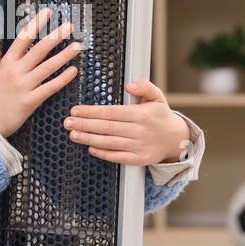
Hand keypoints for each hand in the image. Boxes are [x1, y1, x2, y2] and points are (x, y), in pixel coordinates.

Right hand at [0, 7, 80, 137]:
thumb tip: (1, 42)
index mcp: (6, 62)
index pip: (23, 38)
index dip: (36, 23)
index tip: (48, 12)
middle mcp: (15, 71)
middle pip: (39, 49)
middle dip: (55, 36)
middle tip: (70, 26)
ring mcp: (23, 86)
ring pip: (47, 67)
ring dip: (64, 56)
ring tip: (78, 46)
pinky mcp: (30, 101)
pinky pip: (50, 87)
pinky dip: (62, 79)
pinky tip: (74, 71)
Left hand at [64, 78, 191, 165]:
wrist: (176, 139)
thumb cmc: (160, 116)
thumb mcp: (157, 96)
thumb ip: (144, 86)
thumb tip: (130, 85)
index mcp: (142, 114)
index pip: (112, 112)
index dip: (92, 112)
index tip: (76, 110)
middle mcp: (140, 131)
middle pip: (107, 128)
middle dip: (85, 125)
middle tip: (68, 122)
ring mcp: (139, 147)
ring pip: (110, 143)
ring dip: (89, 139)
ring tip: (73, 134)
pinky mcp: (139, 159)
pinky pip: (118, 157)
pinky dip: (103, 153)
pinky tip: (90, 148)